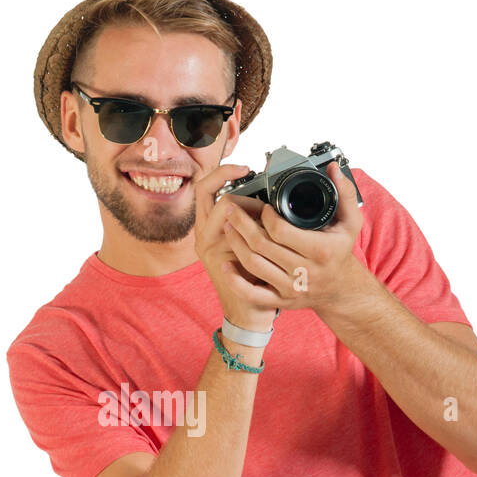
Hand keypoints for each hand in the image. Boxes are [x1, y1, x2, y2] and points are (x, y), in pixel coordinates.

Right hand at [192, 162, 286, 330]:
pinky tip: (263, 233)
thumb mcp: (254, 240)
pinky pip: (228, 233)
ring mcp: (206, 245)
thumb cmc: (256, 274)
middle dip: (242, 193)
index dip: (223, 172)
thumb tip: (274, 197)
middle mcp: (203, 231)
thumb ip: (255, 219)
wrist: (250, 308)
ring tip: (264, 223)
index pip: (206, 186)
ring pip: (223, 208)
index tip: (246, 167)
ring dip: (247, 208)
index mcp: (209, 222)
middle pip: (211, 193)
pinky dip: (248, 228)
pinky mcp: (215, 259)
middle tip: (263, 207)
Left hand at [221, 161, 366, 316]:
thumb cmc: (341, 252)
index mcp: (319, 250)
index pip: (281, 231)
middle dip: (242, 224)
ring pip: (253, 265)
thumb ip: (345, 194)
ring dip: (236, 243)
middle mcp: (303, 271)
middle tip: (231, 209)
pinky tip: (226, 265)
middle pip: (262, 246)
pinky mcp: (280, 300)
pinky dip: (235, 280)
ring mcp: (290, 288)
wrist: (340, 289)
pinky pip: (252, 293)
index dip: (265, 216)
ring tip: (228, 227)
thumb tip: (333, 169)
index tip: (262, 207)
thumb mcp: (351, 223)